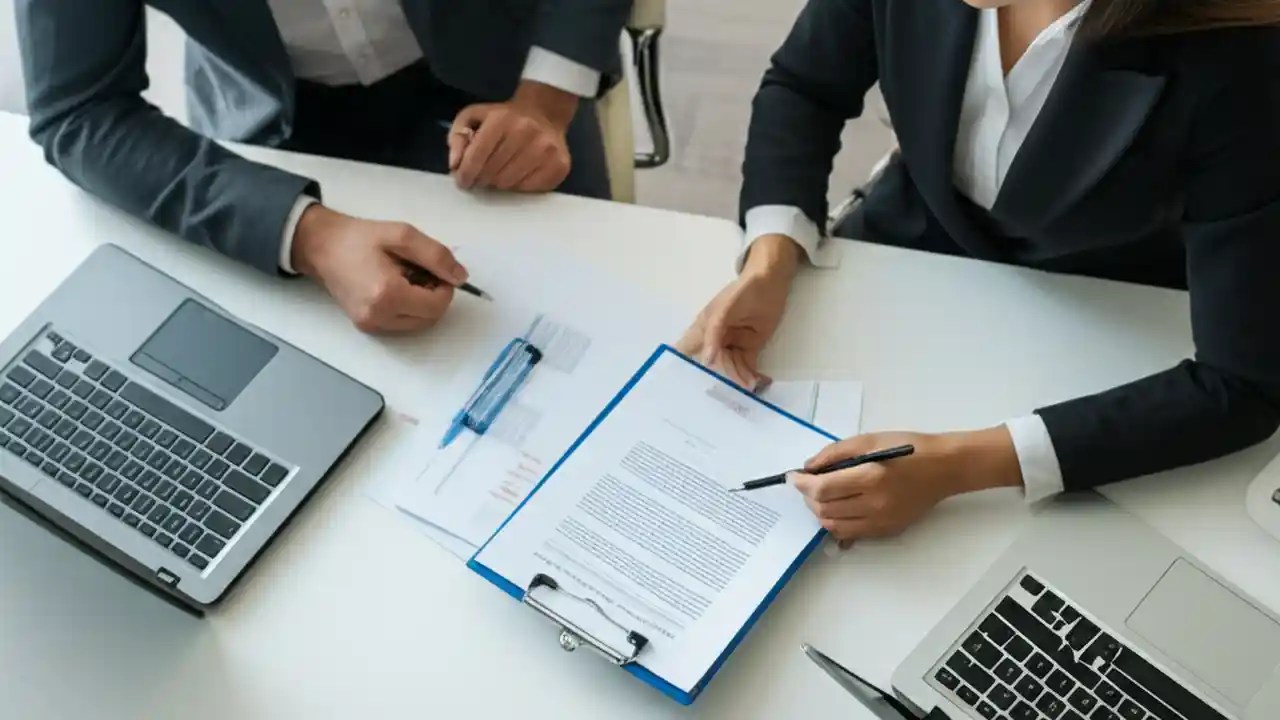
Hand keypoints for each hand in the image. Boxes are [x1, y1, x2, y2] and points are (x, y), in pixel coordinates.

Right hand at [291, 204, 465, 333]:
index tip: (436, 269)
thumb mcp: (402, 235)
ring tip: (408, 278)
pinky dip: (409, 309)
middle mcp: (378, 316)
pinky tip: (397, 288)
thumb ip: (436, 256)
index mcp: (387, 295)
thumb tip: (461, 277)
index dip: (446, 288)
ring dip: (423, 304)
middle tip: (422, 272)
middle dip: (435, 297)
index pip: (436, 306)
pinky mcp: (366, 326)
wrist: (322, 247)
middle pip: (429, 319)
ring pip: (417, 324)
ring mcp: (370, 325)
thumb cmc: (360, 238)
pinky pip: (401, 324)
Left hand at [449, 81, 577, 192]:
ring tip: (500, 173)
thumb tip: (455, 165)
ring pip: (509, 184)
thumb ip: (458, 137)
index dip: (465, 174)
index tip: (463, 181)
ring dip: (499, 183)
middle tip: (481, 177)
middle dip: (481, 179)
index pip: (476, 157)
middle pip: (491, 174)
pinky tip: (518, 175)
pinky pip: (529, 189)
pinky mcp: (559, 165)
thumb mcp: (474, 117)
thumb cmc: (504, 118)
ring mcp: (545, 150)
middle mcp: (526, 133)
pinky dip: (519, 186)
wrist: (544, 113)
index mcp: (501, 120)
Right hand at [676, 235, 800, 388]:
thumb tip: (705, 361)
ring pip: (731, 369)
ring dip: (739, 379)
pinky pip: (747, 366)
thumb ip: (713, 334)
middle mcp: (715, 341)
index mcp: (702, 330)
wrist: (771, 282)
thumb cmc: (742, 291)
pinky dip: (752, 376)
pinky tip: (758, 383)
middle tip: (729, 395)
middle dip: (719, 380)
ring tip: (751, 386)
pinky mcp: (750, 348)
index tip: (683, 390)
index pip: (685, 351)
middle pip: (713, 366)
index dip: (682, 369)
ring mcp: (733, 345)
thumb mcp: (724, 310)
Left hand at [791, 428, 1022, 544]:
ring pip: (834, 526)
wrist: (944, 468)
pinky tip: (837, 508)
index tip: (793, 477)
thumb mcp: (869, 440)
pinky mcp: (887, 531)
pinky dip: (837, 523)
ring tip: (821, 496)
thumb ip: (835, 454)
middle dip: (808, 497)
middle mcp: (875, 504)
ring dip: (820, 512)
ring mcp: (882, 522)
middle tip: (806, 484)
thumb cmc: (908, 448)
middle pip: (824, 510)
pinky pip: (851, 534)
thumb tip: (808, 468)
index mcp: (871, 477)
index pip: (822, 489)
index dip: (801, 484)